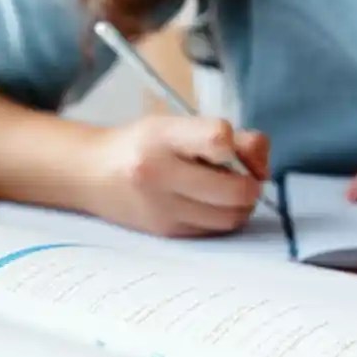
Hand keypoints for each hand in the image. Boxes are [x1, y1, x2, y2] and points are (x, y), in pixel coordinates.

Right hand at [83, 115, 269, 236]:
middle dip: (251, 184)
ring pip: (231, 217)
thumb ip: (230, 136)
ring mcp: (161, 207)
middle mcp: (158, 173)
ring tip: (227, 191)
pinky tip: (209, 204)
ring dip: (241, 205)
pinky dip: (222, 218)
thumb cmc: (145, 144)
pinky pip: (215, 231)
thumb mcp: (179, 125)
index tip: (230, 149)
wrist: (93, 174)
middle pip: (237, 190)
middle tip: (243, 176)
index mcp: (163, 136)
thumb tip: (263, 166)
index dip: (239, 147)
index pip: (219, 138)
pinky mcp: (165, 232)